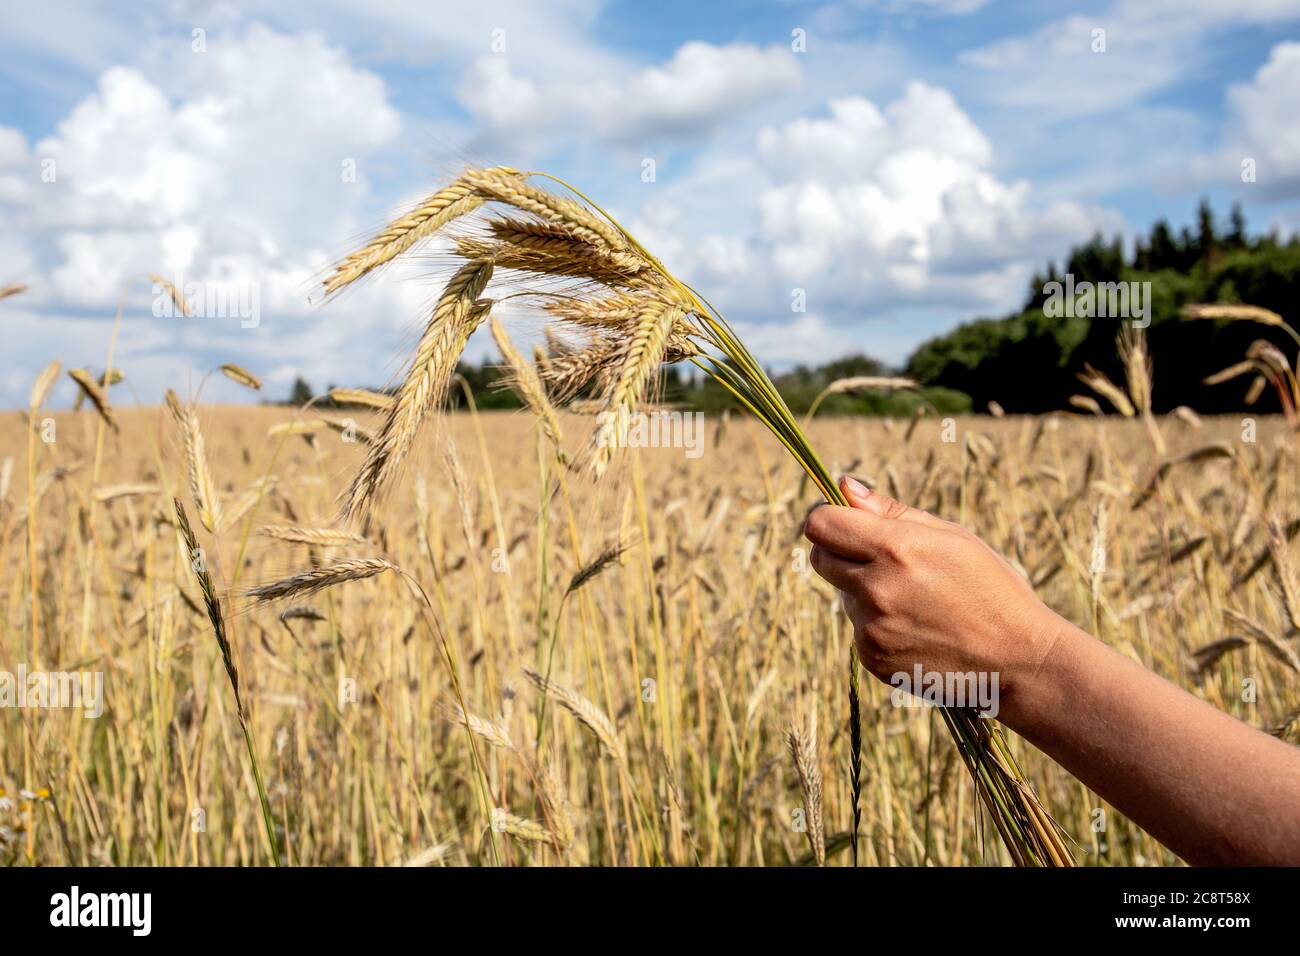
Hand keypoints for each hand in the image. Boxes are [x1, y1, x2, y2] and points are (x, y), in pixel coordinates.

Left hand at [804, 476, 1067, 711]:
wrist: (1018, 659)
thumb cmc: (991, 587)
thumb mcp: (951, 536)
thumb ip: (890, 511)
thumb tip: (844, 486)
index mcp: (896, 549)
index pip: (821, 525)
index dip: (828, 518)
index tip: (842, 521)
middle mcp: (876, 589)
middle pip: (820, 558)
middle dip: (839, 551)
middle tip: (876, 556)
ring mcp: (872, 628)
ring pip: (842, 595)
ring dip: (863, 590)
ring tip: (915, 599)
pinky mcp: (872, 658)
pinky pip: (858, 628)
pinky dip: (877, 623)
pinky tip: (917, 626)